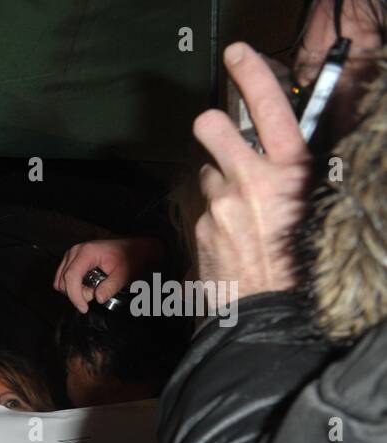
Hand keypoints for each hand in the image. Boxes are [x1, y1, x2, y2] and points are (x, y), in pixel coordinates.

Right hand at [53, 237, 164, 311]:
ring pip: (60, 281)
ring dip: (74, 290)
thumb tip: (98, 298)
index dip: (75, 296)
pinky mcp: (71, 260)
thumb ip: (111, 287)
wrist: (134, 249)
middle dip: (77, 293)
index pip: (71, 277)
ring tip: (93, 288)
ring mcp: (71, 255)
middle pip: (63, 281)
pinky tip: (87, 285)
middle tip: (96, 293)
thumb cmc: (130, 258)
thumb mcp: (124, 274)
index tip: (84, 308)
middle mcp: (75, 252)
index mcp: (87, 252)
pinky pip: (62, 278)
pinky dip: (72, 287)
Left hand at [193, 43, 309, 298]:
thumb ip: (296, 173)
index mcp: (290, 171)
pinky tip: (230, 237)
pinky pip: (200, 207)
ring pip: (206, 172)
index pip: (269, 107)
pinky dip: (211, 214)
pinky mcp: (197, 228)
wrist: (270, 313)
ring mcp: (217, 205)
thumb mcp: (318, 205)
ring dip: (216, 181)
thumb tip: (281, 156)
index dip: (251, 74)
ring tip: (239, 210)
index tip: (237, 54)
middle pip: (211, 127)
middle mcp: (249, 181)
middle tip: (221, 136)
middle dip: (213, 126)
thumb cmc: (304, 260)